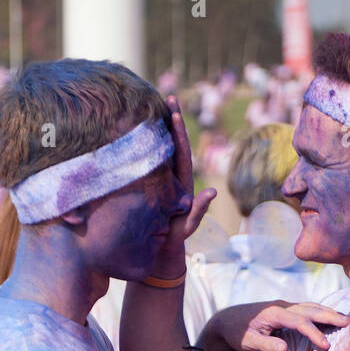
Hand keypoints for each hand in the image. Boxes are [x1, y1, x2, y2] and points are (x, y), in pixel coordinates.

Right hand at [146, 97, 216, 273]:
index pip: (181, 152)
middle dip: (171, 121)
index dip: (178, 132)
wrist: (159, 253)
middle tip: (169, 97)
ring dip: (158, 130)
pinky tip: (135, 133)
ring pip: (160, 151)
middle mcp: (172, 178)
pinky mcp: (150, 188)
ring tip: (153, 107)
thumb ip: (199, 210)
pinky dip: (144, 147)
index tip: (174, 112)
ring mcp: (161, 182)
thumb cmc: (174, 241)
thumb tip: (213, 192)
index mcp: (182, 183)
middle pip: (173, 144)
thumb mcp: (187, 227)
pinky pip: (148, 163)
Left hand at [211, 300, 349, 350]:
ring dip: (328, 313)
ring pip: (311, 307)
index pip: (299, 322)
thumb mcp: (248, 342)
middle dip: (330, 316)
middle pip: (310, 309)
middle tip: (349, 323)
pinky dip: (320, 313)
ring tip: (346, 320)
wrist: (227, 320)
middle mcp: (283, 306)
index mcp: (274, 313)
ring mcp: (285, 306)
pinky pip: (307, 310)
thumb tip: (285, 349)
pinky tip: (331, 318)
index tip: (326, 346)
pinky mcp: (286, 310)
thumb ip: (266, 344)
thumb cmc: (237, 332)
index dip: (314, 333)